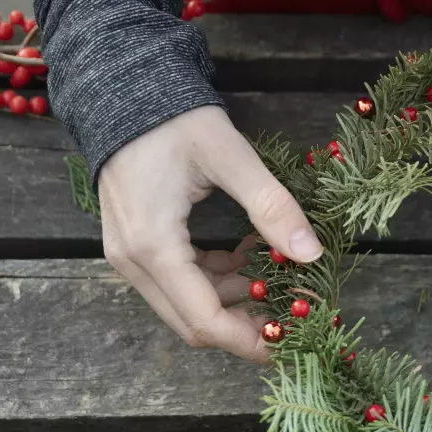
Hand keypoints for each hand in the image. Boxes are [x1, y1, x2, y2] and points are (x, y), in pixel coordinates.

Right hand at [97, 105, 322, 361]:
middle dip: (245, 326)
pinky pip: (178, 282)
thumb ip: (271, 206)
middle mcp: (133, 262)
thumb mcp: (229, 155)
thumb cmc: (173, 119)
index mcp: (152, 246)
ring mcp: (128, 256)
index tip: (291, 342)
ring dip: (233, 299)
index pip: (205, 320)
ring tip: (278, 275)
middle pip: (193, 323)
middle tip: (293, 314)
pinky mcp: (133, 246)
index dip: (250, 341)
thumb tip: (311, 254)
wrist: (120, 88)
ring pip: (186, 305)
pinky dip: (216, 279)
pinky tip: (248, 255)